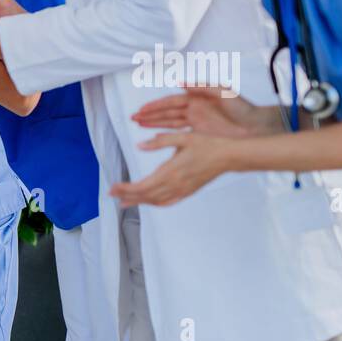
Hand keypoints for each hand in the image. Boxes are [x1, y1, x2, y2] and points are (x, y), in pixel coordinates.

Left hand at [109, 131, 232, 207]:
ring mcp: (182, 190)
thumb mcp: (183, 137)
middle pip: (145, 195)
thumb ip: (160, 142)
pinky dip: (155, 203)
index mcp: (171, 171)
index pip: (142, 186)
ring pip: (156, 201)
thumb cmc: (208, 144)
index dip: (126, 189)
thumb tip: (139, 145)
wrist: (230, 156)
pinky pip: (169, 202)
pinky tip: (149, 202)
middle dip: (127, 195)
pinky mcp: (189, 192)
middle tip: (112, 194)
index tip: (113, 188)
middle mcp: (175, 184)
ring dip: (139, 201)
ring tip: (124, 202)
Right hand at [132, 84, 280, 138]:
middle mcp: (194, 111)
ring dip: (154, 124)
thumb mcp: (224, 92)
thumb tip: (180, 84)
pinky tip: (155, 137)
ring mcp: (196, 123)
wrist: (256, 127)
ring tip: (138, 124)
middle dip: (150, 115)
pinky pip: (179, 134)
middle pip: (166, 113)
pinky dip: (166, 135)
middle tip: (133, 118)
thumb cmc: (243, 108)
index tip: (141, 109)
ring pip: (169, 123)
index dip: (156, 106)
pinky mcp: (200, 134)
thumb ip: (202, 87)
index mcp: (197, 99)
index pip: (171, 102)